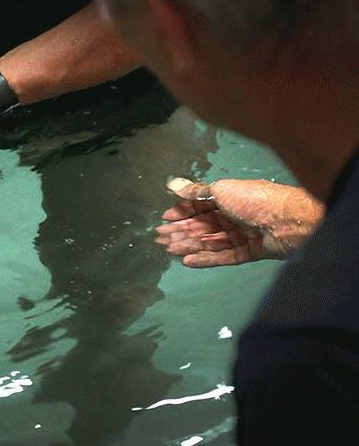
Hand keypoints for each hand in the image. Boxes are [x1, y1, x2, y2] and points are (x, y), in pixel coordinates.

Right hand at [155, 178, 323, 267]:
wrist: (286, 221)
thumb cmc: (252, 201)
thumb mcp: (221, 190)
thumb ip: (195, 191)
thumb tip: (171, 184)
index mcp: (228, 198)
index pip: (199, 205)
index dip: (182, 211)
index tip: (165, 218)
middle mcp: (234, 216)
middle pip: (202, 225)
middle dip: (181, 230)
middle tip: (160, 237)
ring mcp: (242, 235)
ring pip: (210, 241)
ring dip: (189, 245)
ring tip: (170, 250)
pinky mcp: (249, 252)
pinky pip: (224, 256)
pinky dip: (206, 259)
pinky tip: (187, 261)